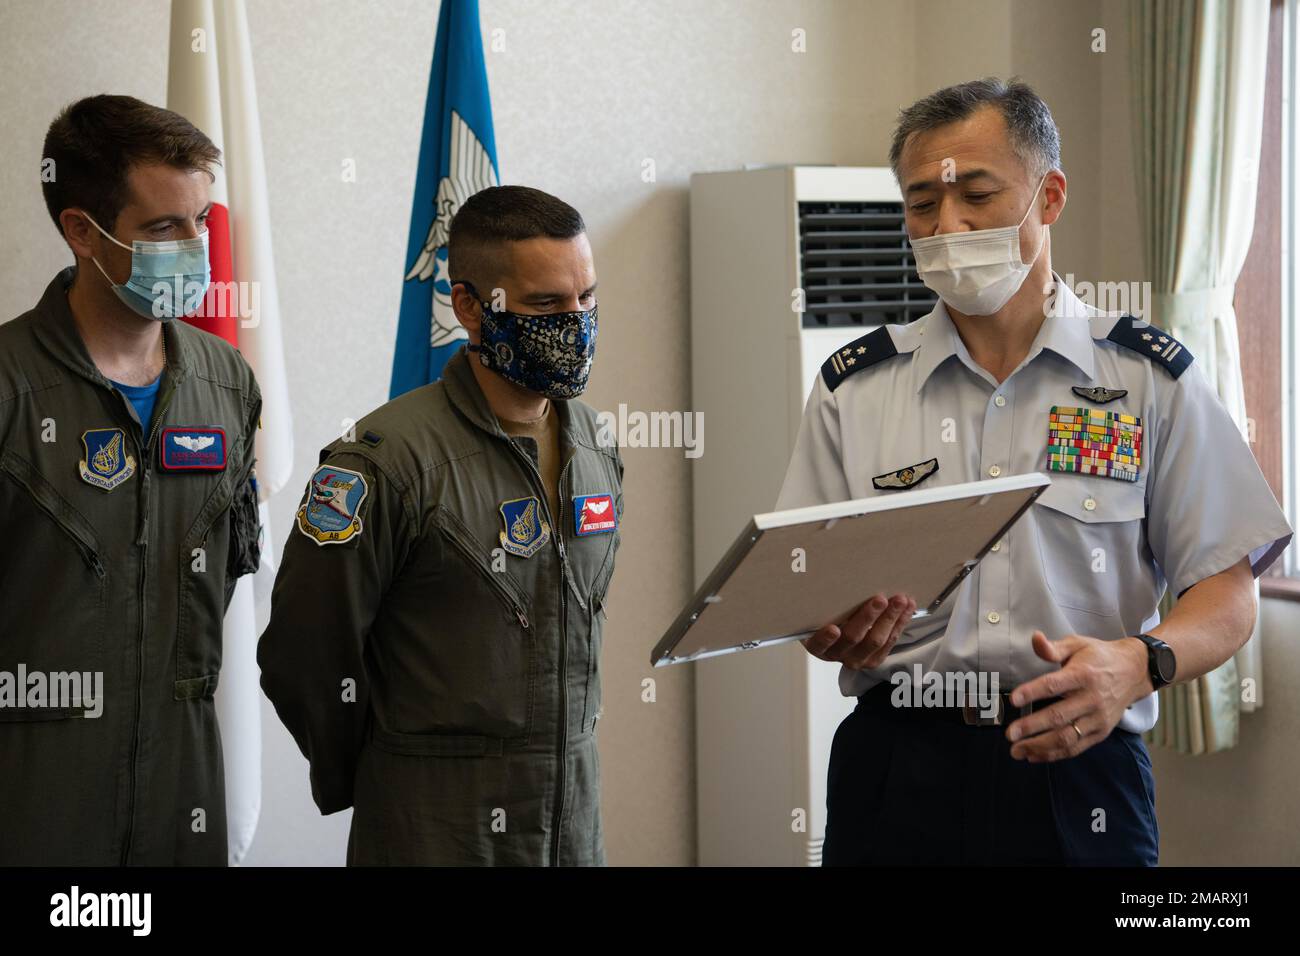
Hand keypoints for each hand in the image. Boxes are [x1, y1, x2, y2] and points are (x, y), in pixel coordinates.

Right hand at [802, 593, 916, 669]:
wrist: (838, 636)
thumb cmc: (827, 617)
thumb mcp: (819, 612)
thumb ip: (825, 602)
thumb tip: (833, 574)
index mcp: (818, 644)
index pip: (819, 644)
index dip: (826, 638)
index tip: (833, 628)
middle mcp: (837, 654)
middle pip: (853, 638)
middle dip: (868, 617)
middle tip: (879, 600)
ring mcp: (857, 659)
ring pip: (876, 640)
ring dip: (890, 618)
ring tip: (899, 600)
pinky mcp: (875, 659)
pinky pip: (890, 641)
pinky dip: (900, 622)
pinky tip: (907, 607)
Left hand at [1004, 630, 1149, 761]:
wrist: (1135, 672)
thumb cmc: (1099, 657)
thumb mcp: (1077, 644)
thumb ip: (1053, 647)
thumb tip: (1035, 638)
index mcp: (1083, 675)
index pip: (1054, 685)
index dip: (1033, 692)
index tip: (1013, 700)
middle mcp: (1092, 699)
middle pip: (1058, 716)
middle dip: (1032, 727)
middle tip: (1010, 734)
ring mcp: (1097, 718)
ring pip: (1067, 737)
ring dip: (1040, 746)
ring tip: (1016, 751)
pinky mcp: (1101, 732)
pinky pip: (1076, 747)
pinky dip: (1054, 754)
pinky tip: (1034, 755)